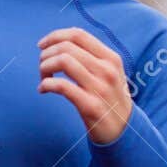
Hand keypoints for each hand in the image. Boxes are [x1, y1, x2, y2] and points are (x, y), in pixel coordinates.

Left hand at [37, 26, 132, 144]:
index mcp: (111, 58)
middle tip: (42, 66)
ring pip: (63, 61)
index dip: (55, 36)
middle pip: (67, 47)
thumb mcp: (110, 72)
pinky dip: (46, 84)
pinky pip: (62, 86)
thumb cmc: (110, 99)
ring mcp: (100, 87)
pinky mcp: (90, 106)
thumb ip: (92, 56)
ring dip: (45, 67)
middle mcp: (107, 69)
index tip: (42, 45)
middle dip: (46, 54)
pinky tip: (43, 89)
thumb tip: (64, 37)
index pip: (78, 35)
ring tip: (43, 77)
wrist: (124, 131)